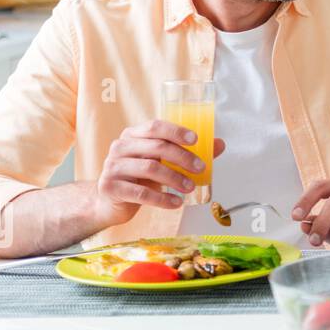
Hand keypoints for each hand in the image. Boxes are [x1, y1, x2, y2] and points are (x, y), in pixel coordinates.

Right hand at [95, 120, 225, 227]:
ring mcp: (112, 167)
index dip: (176, 131)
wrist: (110, 203)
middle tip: (200, 168)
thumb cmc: (139, 178)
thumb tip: (219, 145)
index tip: (195, 140)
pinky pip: (140, 193)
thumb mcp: (161, 162)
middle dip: (182, 157)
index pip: (154, 126)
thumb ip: (187, 152)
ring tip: (190, 187)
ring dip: (175, 178)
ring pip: (150, 168)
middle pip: (156, 147)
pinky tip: (176, 203)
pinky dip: (162, 198)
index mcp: (132, 135)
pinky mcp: (110, 187)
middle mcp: (120, 147)